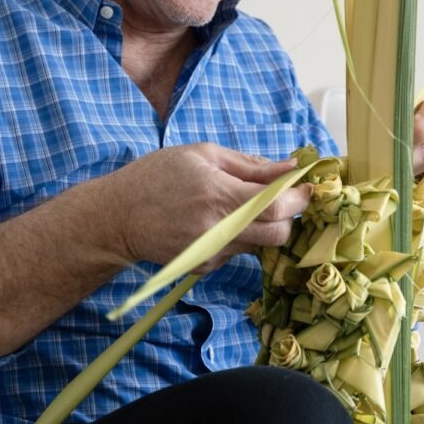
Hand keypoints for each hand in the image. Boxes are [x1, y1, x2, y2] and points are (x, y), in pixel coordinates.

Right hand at [103, 143, 310, 272]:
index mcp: (217, 194)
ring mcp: (211, 253)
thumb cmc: (157, 176)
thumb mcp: (202, 155)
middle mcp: (217, 229)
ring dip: (262, 225)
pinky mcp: (204, 268)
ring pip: (260, 244)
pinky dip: (238, 236)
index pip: (276, 206)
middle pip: (278, 233)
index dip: (299, 198)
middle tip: (282, 197)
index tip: (306, 187)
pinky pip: (237, 252)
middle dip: (288, 216)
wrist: (118, 216)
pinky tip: (215, 222)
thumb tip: (289, 167)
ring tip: (237, 205)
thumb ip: (249, 164)